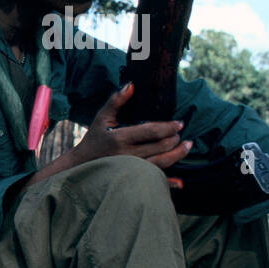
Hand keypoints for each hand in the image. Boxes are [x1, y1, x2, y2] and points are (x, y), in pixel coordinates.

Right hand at [68, 83, 191, 181]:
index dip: (168, 127)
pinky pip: (153, 180)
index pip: (151, 131)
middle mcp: (127, 155)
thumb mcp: (101, 118)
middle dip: (175, 139)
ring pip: (161, 163)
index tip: (179, 123)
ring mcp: (130, 169)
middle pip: (160, 147)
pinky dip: (168, 182)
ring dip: (178, 154)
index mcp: (120, 138)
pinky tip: (180, 182)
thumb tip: (132, 85)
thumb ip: (116, 101)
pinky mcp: (132, 178)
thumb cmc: (94, 138)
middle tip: (181, 133)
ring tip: (187, 146)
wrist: (81, 164)